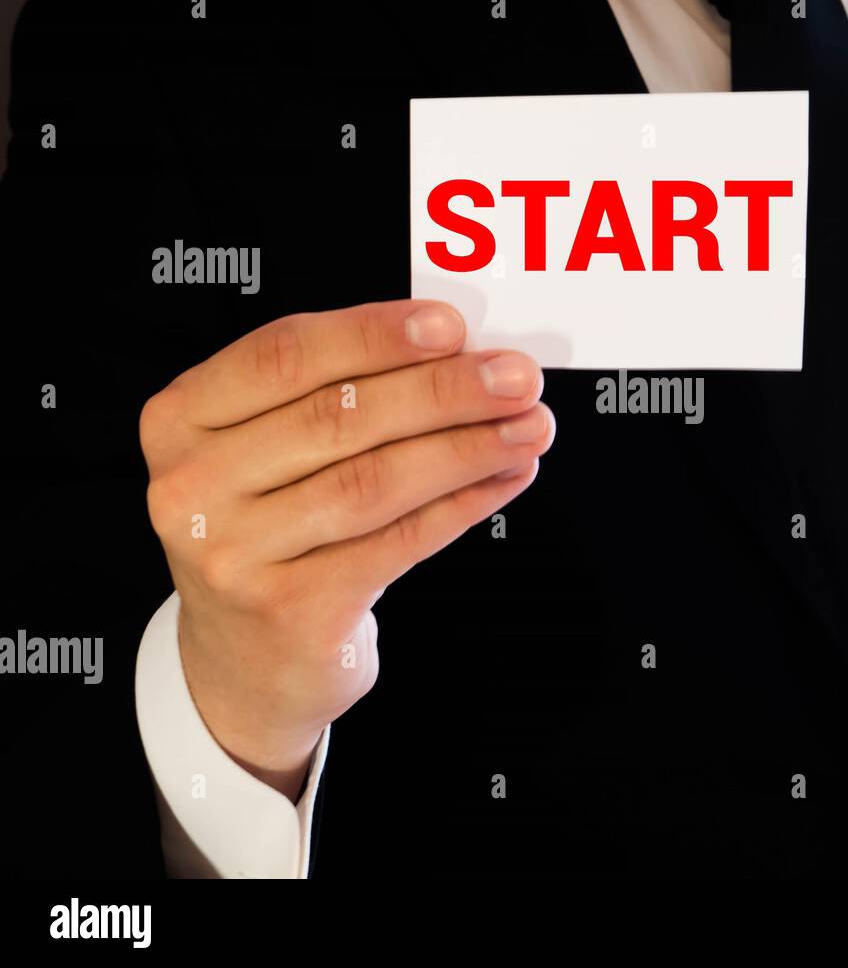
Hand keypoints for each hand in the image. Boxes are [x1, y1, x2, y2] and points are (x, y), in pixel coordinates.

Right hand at [139, 300, 553, 798]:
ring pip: (376, 480)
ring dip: (469, 448)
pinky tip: (504, 479)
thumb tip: (457, 353)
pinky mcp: (293, 608)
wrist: (245, 660)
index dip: (374, 336)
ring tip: (529, 428)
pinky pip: (400, 541)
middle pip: (339, 418)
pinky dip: (464, 504)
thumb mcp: (269, 453)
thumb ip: (338, 394)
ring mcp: (237, 553)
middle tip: (517, 379)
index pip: (285, 356)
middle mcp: (193, 486)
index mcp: (181, 420)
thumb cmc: (274, 532)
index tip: (451, 326)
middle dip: (445, 391)